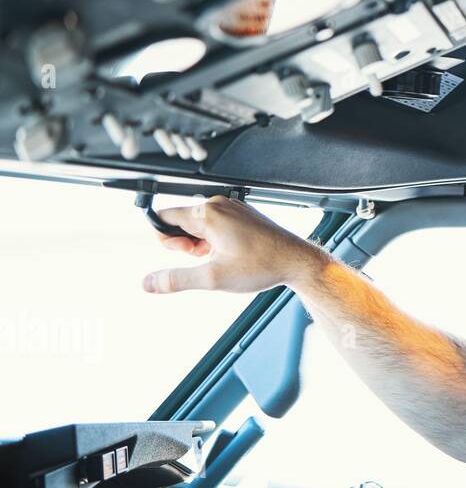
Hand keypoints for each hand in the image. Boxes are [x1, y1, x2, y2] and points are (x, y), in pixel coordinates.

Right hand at [143, 195, 327, 293]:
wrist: (295, 261)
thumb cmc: (261, 266)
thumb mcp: (212, 278)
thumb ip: (175, 279)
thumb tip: (147, 283)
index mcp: (207, 213)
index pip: (163, 217)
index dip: (165, 240)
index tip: (184, 254)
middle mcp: (218, 204)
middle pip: (180, 222)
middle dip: (186, 245)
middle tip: (207, 259)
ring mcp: (232, 208)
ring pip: (198, 225)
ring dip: (201, 245)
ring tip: (222, 258)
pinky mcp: (241, 215)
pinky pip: (216, 225)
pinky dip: (215, 241)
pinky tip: (231, 254)